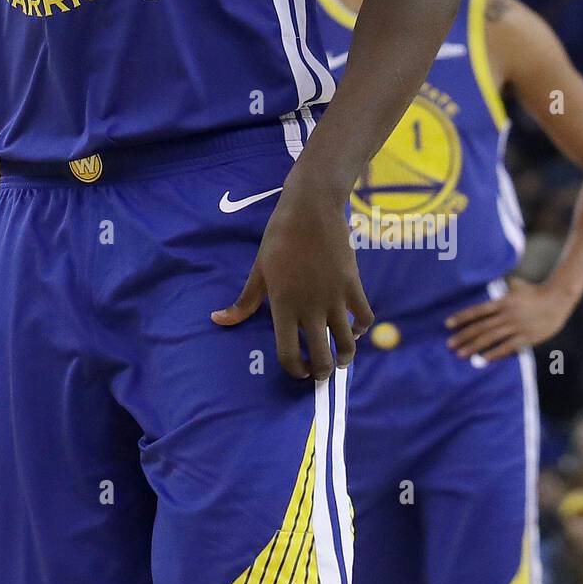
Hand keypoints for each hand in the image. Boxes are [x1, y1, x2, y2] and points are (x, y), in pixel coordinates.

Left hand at [212, 183, 371, 379]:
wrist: (310, 210)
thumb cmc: (279, 238)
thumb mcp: (258, 270)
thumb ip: (244, 301)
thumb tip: (218, 320)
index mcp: (283, 306)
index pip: (287, 353)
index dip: (293, 369)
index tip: (297, 372)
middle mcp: (310, 308)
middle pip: (321, 357)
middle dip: (321, 372)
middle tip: (320, 373)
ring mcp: (334, 298)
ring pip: (347, 342)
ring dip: (344, 357)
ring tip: (340, 360)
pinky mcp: (353, 285)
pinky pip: (364, 317)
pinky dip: (361, 328)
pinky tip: (353, 328)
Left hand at [445, 278, 572, 360]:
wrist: (558, 299)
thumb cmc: (535, 291)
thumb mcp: (516, 285)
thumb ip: (501, 284)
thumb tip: (487, 277)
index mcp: (502, 301)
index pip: (477, 311)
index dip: (461, 318)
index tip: (447, 325)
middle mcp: (507, 314)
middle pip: (480, 327)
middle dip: (463, 336)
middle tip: (449, 345)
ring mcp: (516, 326)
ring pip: (491, 338)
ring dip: (474, 347)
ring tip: (460, 354)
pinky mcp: (527, 337)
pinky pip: (508, 347)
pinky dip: (495, 354)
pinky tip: (483, 360)